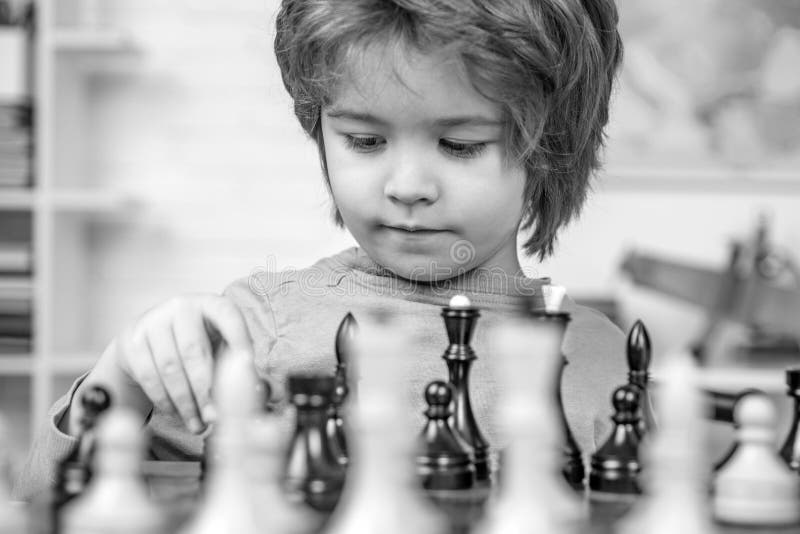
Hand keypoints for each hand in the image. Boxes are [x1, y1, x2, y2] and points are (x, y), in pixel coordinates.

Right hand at [67, 295, 252, 435]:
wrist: (149, 342)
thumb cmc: (199, 347)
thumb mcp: (221, 348)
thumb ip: (241, 368)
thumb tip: (267, 394)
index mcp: (212, 304)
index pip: (229, 317)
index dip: (240, 342)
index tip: (247, 370)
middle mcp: (181, 307)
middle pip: (195, 352)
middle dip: (206, 390)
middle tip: (215, 418)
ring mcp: (153, 322)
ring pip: (170, 369)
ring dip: (186, 403)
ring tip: (198, 425)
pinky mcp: (132, 342)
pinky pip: (149, 377)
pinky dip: (165, 402)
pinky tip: (178, 415)